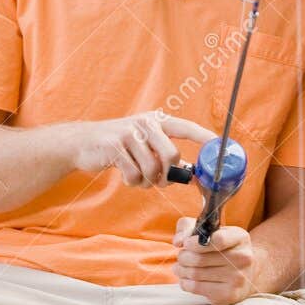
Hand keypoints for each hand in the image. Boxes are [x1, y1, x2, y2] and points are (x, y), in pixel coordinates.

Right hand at [75, 113, 214, 187]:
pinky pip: (134, 175)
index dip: (205, 137)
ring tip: (139, 178)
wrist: (83, 143)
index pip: (186, 128)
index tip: (222, 145)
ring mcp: (129, 133)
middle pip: (171, 155)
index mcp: (157, 121)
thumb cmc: (121, 147)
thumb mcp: (146, 146)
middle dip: (167, 175)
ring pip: (151, 169)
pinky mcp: (114, 146)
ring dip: (147, 182)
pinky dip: (132, 182)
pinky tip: (125, 176)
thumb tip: (193, 174)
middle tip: (159, 181)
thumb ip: (168, 157)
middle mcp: (145, 123)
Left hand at [172, 219, 256, 304]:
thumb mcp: (210, 231)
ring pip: (195, 273)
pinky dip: (185, 282)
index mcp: (240, 238)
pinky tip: (187, 278)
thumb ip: (189, 228)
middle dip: (183, 257)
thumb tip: (178, 241)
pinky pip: (196, 287)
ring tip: (180, 267)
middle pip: (200, 259)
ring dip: (181, 270)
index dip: (196, 243)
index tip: (186, 244)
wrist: (246, 274)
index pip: (218, 240)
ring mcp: (237, 279)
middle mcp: (243, 258)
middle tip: (181, 256)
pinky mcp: (228, 295)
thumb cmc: (223, 249)